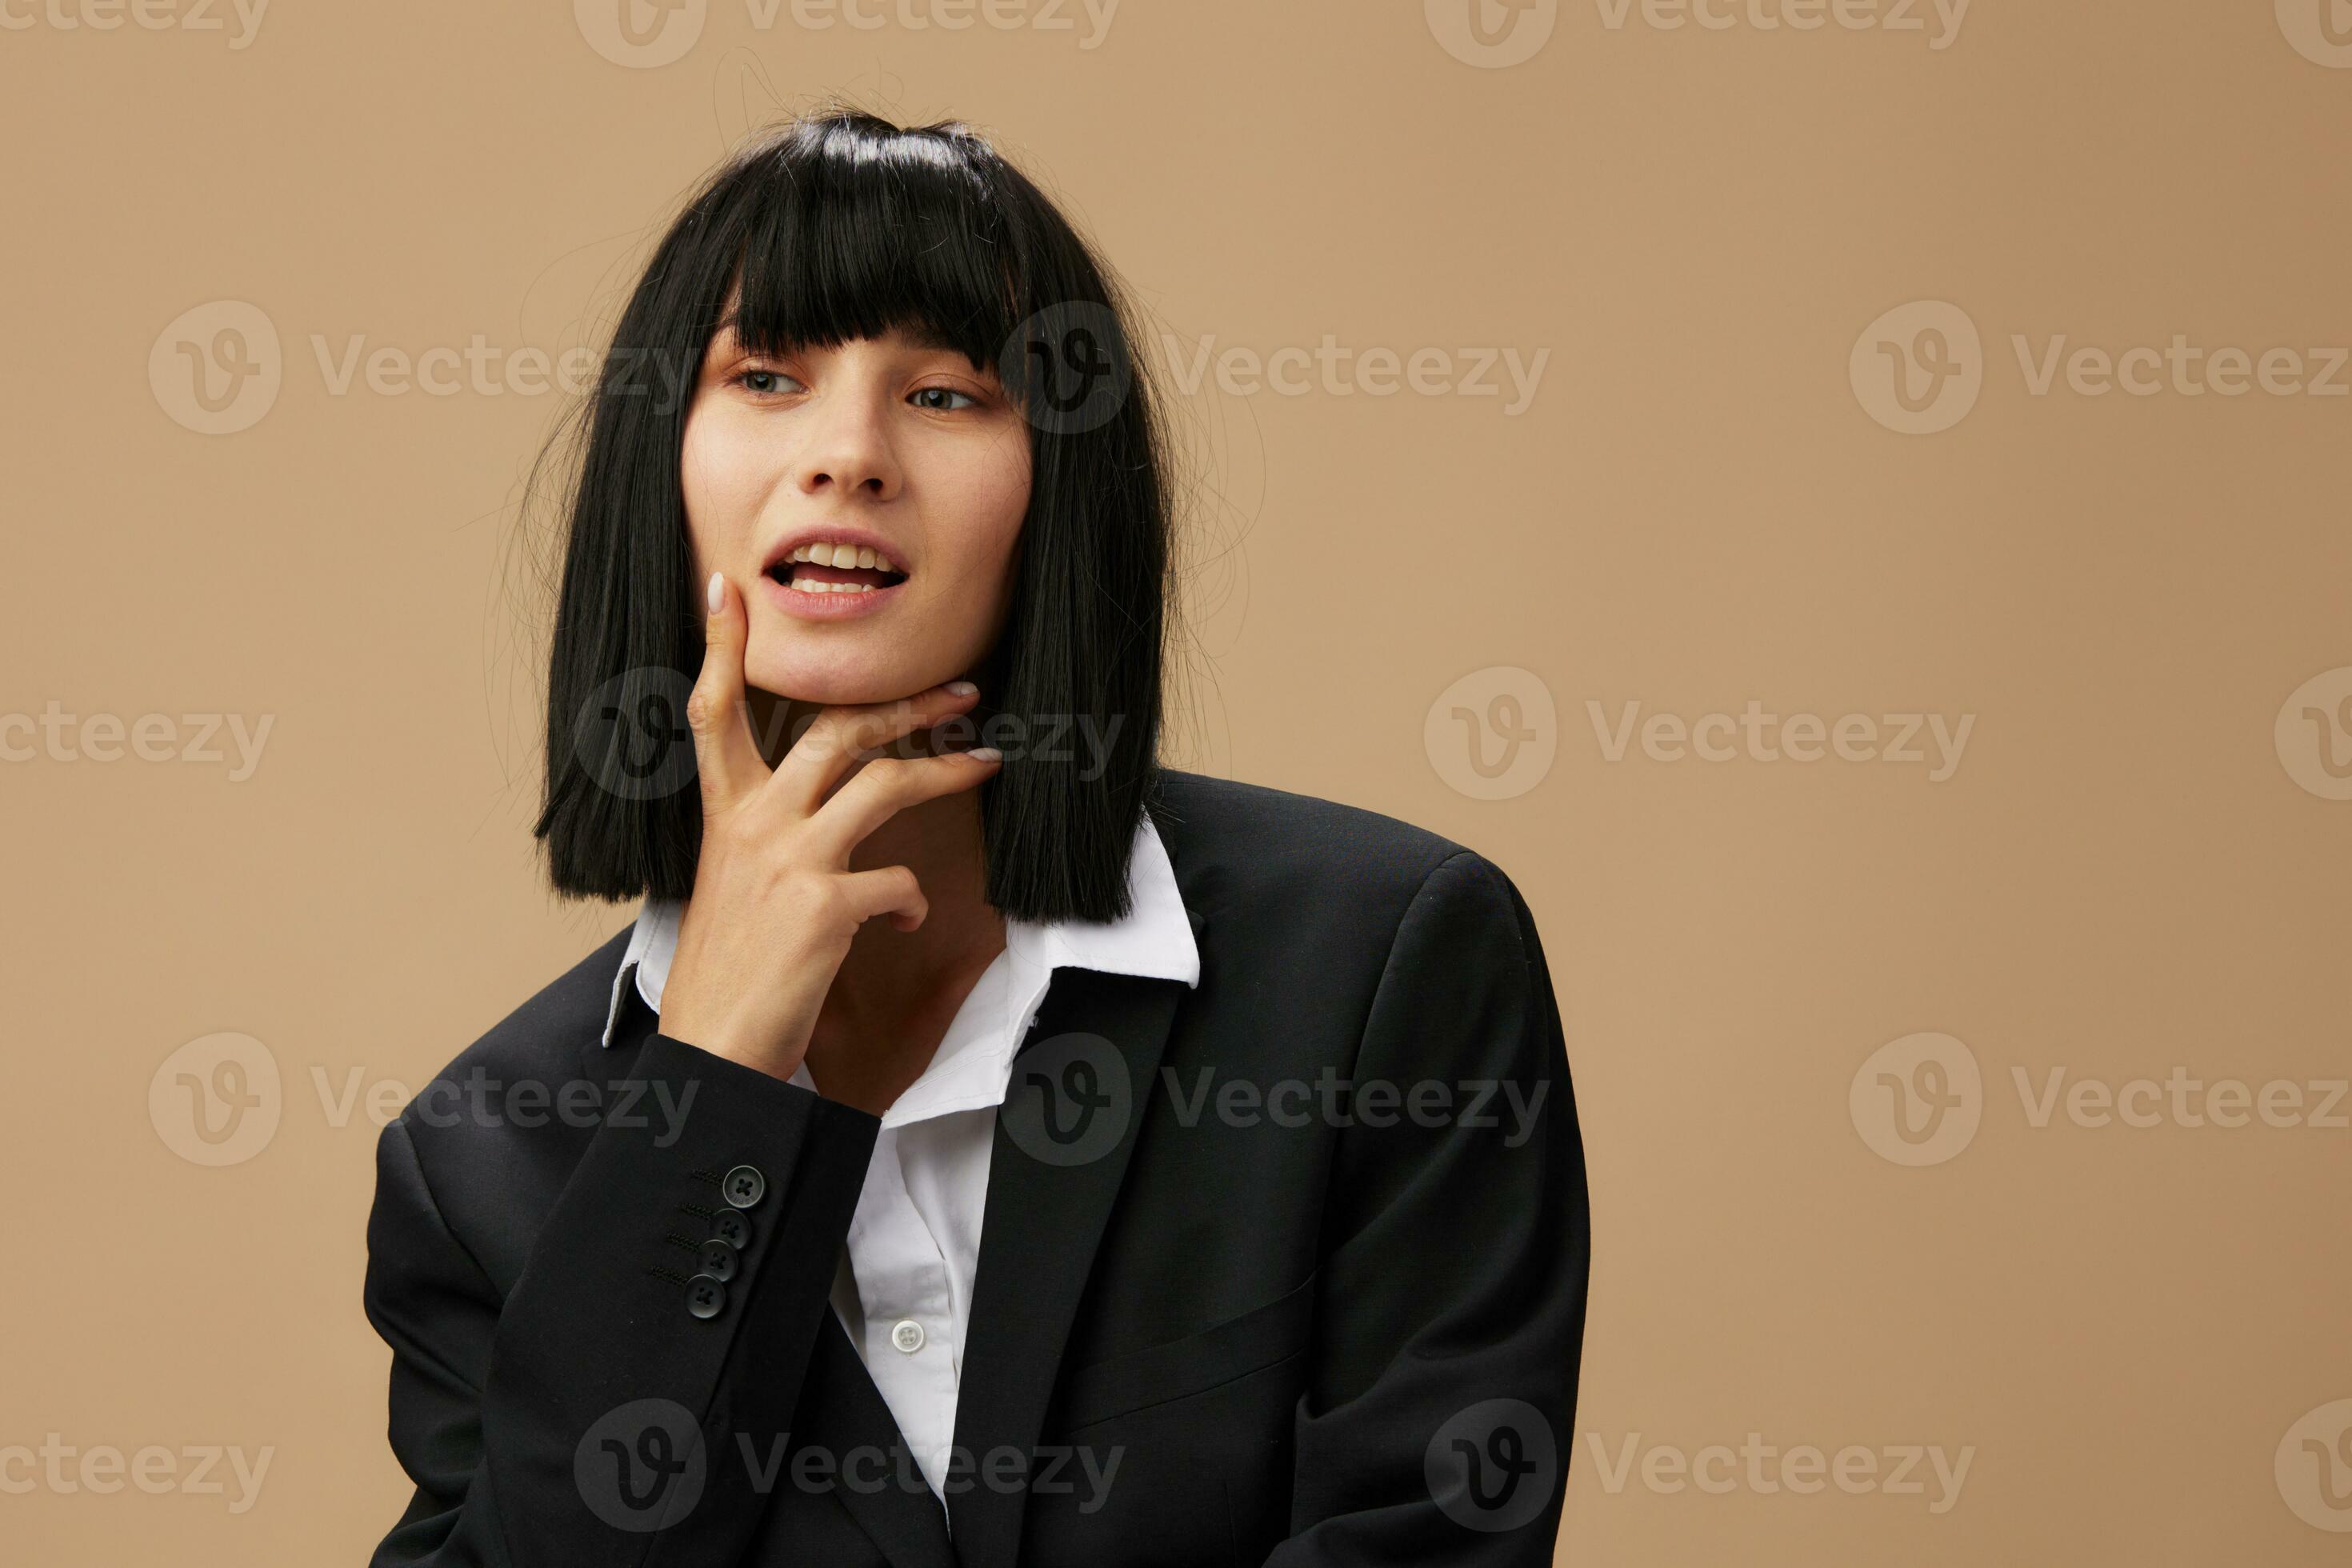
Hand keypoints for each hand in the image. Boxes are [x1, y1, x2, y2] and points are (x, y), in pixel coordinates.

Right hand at [655, 572, 1001, 1080]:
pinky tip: (904, 923)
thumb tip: (812, 829)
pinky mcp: (826, 905)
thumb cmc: (728, 977)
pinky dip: (913, 903)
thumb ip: (764, 842)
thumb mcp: (730, 888)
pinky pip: (900, 884)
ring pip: (885, 785)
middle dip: (906, 701)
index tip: (727, 587)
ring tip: (987, 762)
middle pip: (836, 730)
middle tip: (962, 688)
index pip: (714, 712)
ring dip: (946, 770)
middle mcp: (753, 824)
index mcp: (724, 816)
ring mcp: (790, 860)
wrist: (711, 1056)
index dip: (722, 647)